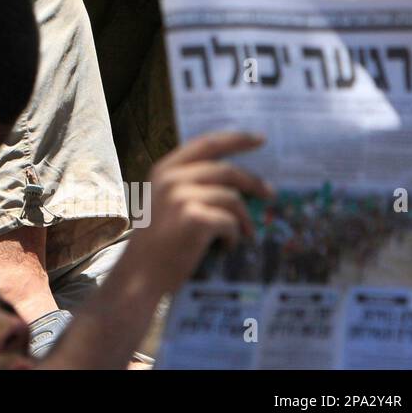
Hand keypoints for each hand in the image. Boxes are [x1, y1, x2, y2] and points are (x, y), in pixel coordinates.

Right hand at [131, 130, 271, 294]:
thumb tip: (237, 180)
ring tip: (246, 233)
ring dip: (245, 218)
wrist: (141, 273)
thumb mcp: (165, 201)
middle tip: (270, 193)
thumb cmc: (157, 242)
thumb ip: (190, 183)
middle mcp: (171, 178)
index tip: (260, 138)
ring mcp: (181, 197)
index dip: (236, 139)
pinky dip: (234, 236)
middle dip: (253, 182)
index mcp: (165, 169)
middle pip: (226, 170)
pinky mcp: (194, 218)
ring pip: (232, 198)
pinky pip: (231, 222)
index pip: (206, 143)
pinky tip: (226, 246)